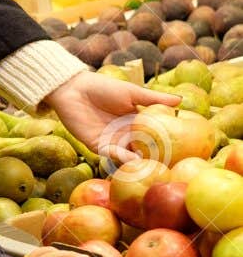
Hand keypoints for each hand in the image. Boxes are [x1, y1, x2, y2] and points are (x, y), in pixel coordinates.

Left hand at [43, 70, 179, 162]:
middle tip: (171, 166)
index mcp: (135, 121)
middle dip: (154, 158)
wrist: (74, 89)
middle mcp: (125, 134)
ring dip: (140, 161)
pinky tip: (134, 160)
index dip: (165, 144)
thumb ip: (154, 99)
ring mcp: (112, 141)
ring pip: (129, 155)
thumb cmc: (103, 87)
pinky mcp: (97, 145)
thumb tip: (181, 100)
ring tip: (155, 169)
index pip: (153, 136)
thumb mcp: (132, 93)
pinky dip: (122, 158)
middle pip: (142, 149)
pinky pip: (112, 154)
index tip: (182, 152)